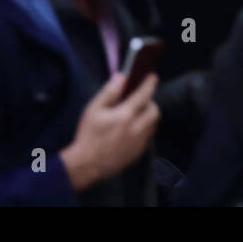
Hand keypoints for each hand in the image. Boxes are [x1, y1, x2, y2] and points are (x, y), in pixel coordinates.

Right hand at [59, 72, 158, 191]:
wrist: (88, 165)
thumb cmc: (88, 135)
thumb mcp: (94, 109)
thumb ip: (110, 92)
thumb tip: (122, 77)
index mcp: (125, 115)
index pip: (144, 95)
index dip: (150, 84)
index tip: (153, 77)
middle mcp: (137, 129)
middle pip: (154, 111)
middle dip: (150, 103)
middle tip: (140, 100)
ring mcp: (139, 143)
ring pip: (153, 125)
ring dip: (148, 116)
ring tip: (136, 114)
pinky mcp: (138, 153)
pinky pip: (148, 137)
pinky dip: (144, 129)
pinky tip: (132, 129)